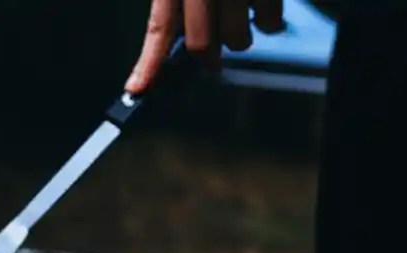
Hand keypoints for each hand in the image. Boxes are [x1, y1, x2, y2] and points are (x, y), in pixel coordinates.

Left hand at [124, 0, 284, 93]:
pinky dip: (268, 22)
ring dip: (238, 37)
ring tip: (239, 14)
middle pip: (202, 46)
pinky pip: (270, 21)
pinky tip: (261, 6)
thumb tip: (166, 49)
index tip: (136, 90)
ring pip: (238, 39)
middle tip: (210, 53)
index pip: (159, 28)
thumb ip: (177, 4)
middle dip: (206, 57)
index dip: (148, 64)